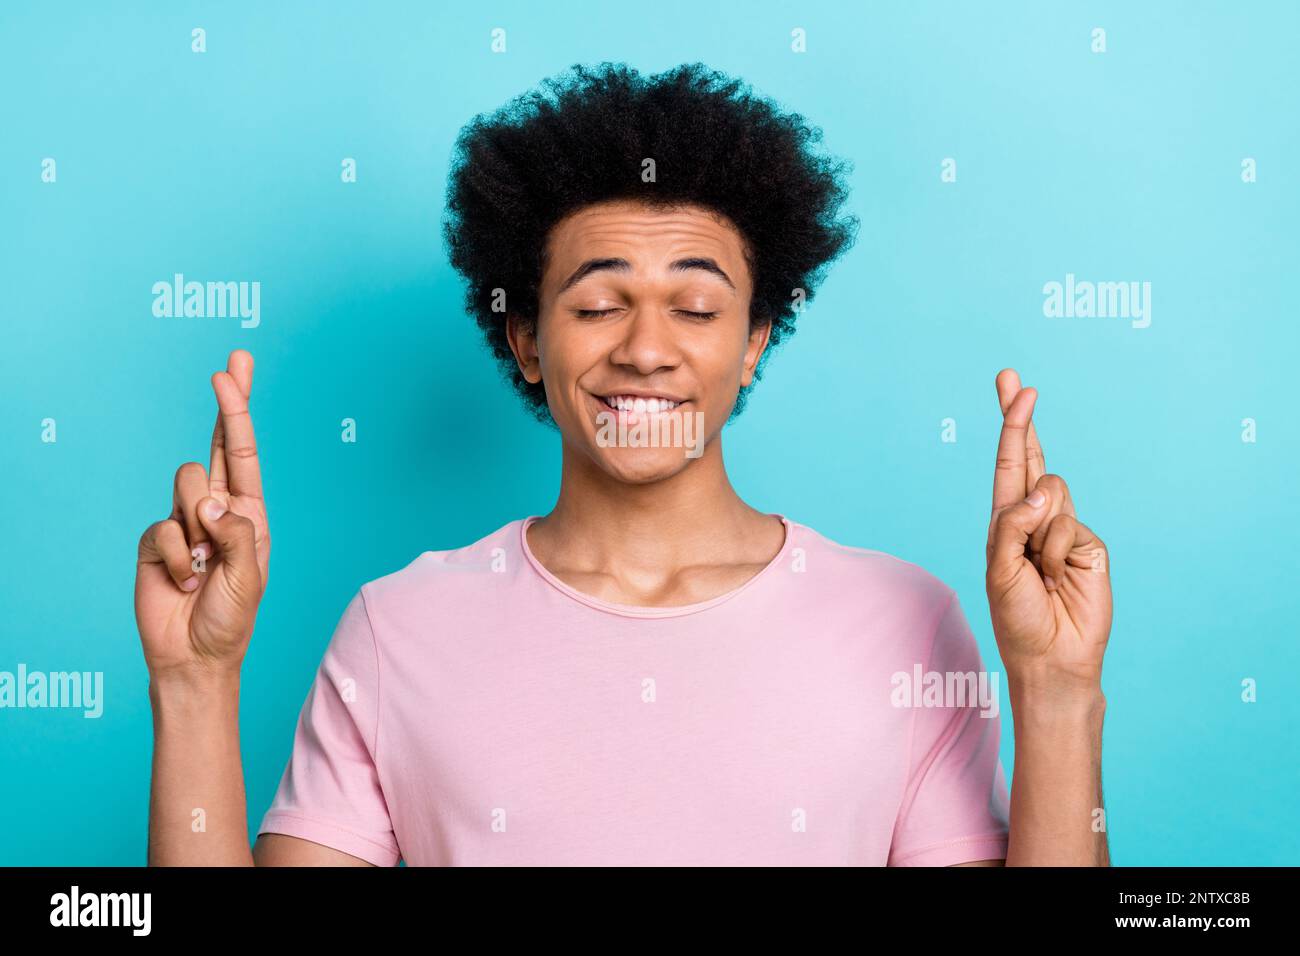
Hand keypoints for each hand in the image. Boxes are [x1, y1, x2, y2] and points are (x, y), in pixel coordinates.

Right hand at [135, 350, 269, 680]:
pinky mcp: (153, 538)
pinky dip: (173, 556)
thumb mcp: (249, 577)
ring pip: (186, 483)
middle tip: (233, 362)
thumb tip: (210, 502)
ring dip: (196, 524)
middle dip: (227, 402)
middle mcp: (219, 509)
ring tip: (203, 563)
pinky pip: (160, 527)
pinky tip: (182, 579)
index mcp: (249, 514)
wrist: (193, 655)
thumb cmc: (230, 618)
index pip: (243, 454)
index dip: (237, 412)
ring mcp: (184, 520)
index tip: (230, 374)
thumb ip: (236, 534)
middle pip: (217, 444)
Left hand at [985, 369, 1111, 690]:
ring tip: (1038, 570)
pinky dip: (1055, 551)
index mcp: (1005, 519)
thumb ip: (1011, 525)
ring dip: (1037, 531)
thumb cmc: (1017, 617)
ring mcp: (1064, 528)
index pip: (1009, 463)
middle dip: (1021, 416)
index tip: (1013, 385)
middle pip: (1032, 456)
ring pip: (1051, 493)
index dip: (1012, 424)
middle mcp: (1034, 517)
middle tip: (1014, 378)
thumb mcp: (998, 569)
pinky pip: (1068, 525)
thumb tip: (1039, 489)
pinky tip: (1058, 577)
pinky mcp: (1090, 543)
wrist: (1052, 656)